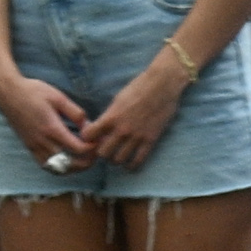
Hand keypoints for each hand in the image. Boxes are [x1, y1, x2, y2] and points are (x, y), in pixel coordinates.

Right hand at [0, 70, 90, 170]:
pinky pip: (45, 165)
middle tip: (95, 154)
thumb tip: (88, 126)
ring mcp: (34, 146)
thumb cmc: (34, 92)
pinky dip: (59, 167)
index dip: (92, 148)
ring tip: (84, 159)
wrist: (8, 93)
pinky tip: (67, 159)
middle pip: (68, 164)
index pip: (77, 149)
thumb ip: (76, 113)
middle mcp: (42, 141)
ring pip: (56, 169)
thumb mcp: (59, 97)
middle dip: (86, 163)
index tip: (98, 141)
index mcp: (52, 129)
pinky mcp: (29, 147)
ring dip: (73, 168)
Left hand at [82, 52, 189, 170]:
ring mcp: (137, 136)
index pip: (88, 136)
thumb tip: (102, 128)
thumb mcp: (118, 99)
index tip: (92, 137)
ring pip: (118, 160)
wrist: (163, 85)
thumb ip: (110, 116)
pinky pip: (138, 160)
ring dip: (116, 159)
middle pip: (102, 153)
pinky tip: (130, 163)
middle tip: (106, 148)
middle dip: (102, 152)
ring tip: (118, 154)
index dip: (88, 138)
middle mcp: (122, 129)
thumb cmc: (139, 87)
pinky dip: (132, 165)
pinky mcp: (150, 140)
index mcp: (111, 117)